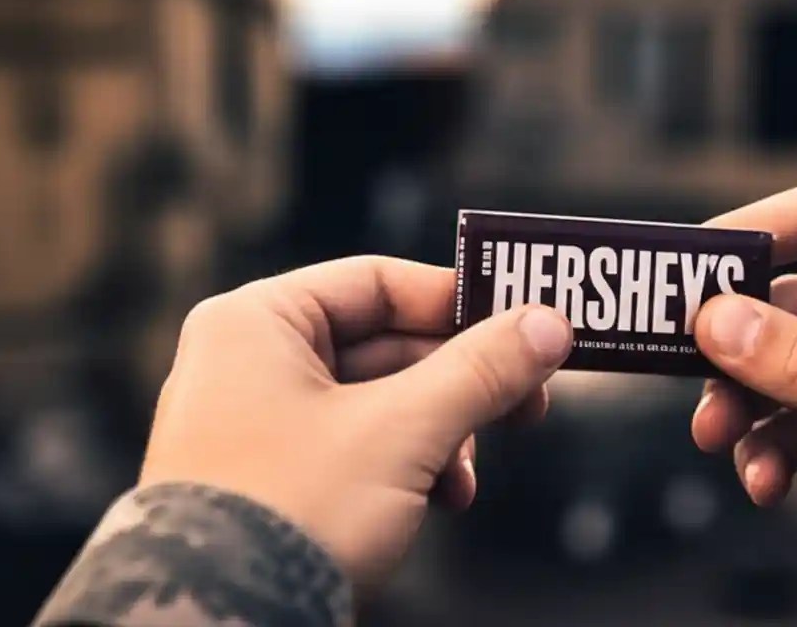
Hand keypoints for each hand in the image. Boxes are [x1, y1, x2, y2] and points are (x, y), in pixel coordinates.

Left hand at [139, 256, 571, 590]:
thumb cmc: (290, 514)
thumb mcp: (403, 432)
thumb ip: (480, 371)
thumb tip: (548, 325)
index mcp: (256, 324)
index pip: (376, 282)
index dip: (456, 302)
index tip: (521, 324)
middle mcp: (248, 364)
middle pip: (384, 344)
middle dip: (460, 380)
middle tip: (528, 397)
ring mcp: (256, 426)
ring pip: (378, 402)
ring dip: (441, 431)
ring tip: (469, 472)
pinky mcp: (273, 481)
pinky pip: (357, 449)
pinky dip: (409, 465)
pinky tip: (445, 497)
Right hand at [690, 185, 796, 623]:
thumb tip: (716, 321)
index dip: (746, 235)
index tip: (682, 267)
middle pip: (785, 304)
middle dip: (733, 345)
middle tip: (680, 369)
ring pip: (782, 371)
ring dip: (743, 405)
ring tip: (720, 439)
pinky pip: (796, 427)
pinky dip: (771, 451)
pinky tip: (766, 481)